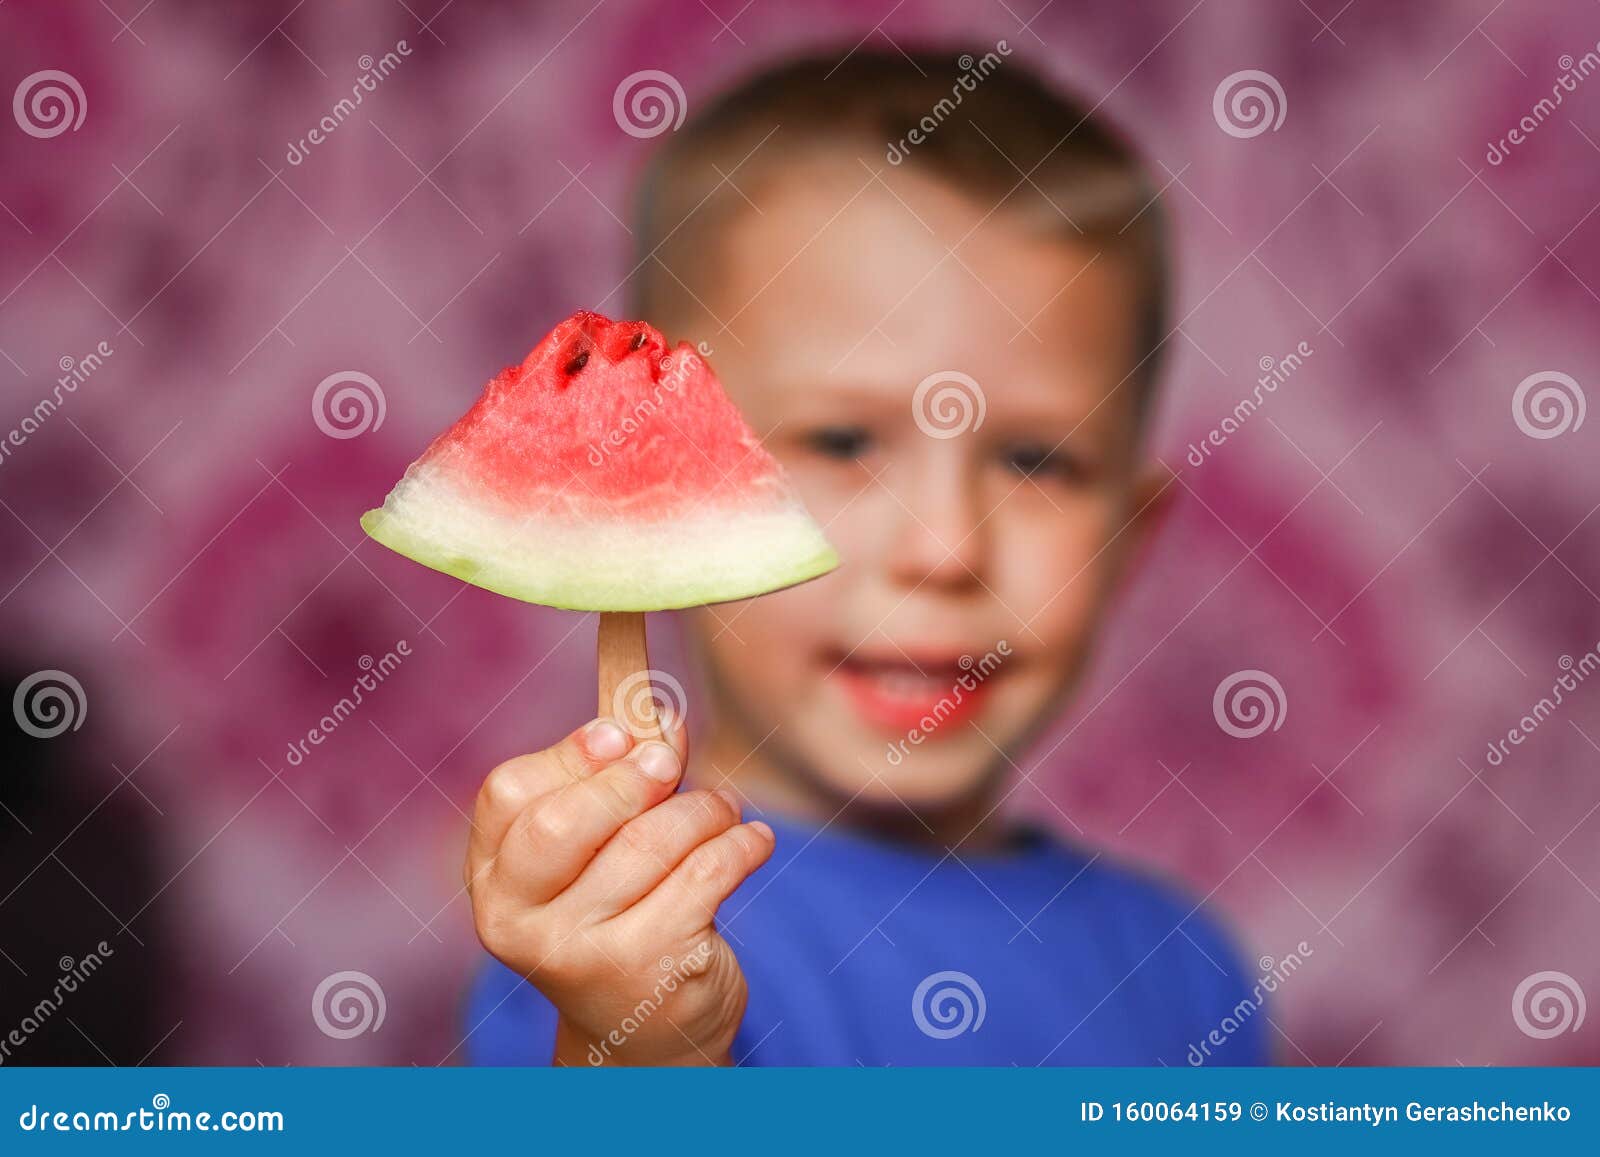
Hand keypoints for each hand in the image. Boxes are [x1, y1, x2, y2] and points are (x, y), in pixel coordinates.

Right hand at [464, 716, 773, 1065]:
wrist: (643, 1039)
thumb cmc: (618, 921)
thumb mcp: (597, 856)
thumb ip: (613, 786)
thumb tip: (658, 721)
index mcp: (494, 882)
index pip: (508, 794)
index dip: (569, 753)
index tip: (620, 733)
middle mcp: (520, 923)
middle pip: (566, 821)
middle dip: (630, 777)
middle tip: (672, 761)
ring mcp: (579, 953)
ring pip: (649, 840)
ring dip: (703, 809)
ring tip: (724, 808)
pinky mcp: (649, 967)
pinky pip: (705, 874)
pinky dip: (741, 844)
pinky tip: (754, 841)